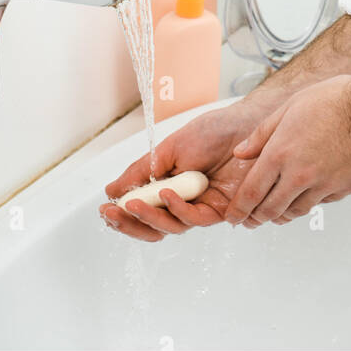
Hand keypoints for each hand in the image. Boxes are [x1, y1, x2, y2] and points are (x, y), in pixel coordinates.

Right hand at [99, 103, 272, 241]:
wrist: (245, 124)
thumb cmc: (212, 133)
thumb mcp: (169, 149)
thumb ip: (143, 171)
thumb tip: (112, 190)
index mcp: (169, 187)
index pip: (143, 210)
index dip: (123, 214)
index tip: (104, 209)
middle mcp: (184, 202)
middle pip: (153, 227)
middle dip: (130, 223)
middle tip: (111, 214)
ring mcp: (202, 208)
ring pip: (171, 227)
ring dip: (149, 217)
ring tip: (133, 204)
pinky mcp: (221, 211)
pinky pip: (194, 218)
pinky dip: (177, 209)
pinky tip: (167, 194)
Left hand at [223, 74, 350, 226]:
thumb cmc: (338, 99)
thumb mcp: (291, 106)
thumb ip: (262, 133)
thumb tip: (241, 151)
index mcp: (281, 153)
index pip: (251, 192)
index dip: (238, 209)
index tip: (233, 216)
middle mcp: (300, 175)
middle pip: (270, 209)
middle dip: (255, 218)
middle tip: (249, 221)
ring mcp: (323, 185)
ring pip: (295, 212)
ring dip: (281, 216)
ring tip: (275, 214)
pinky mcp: (343, 190)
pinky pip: (320, 204)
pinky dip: (309, 203)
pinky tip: (306, 197)